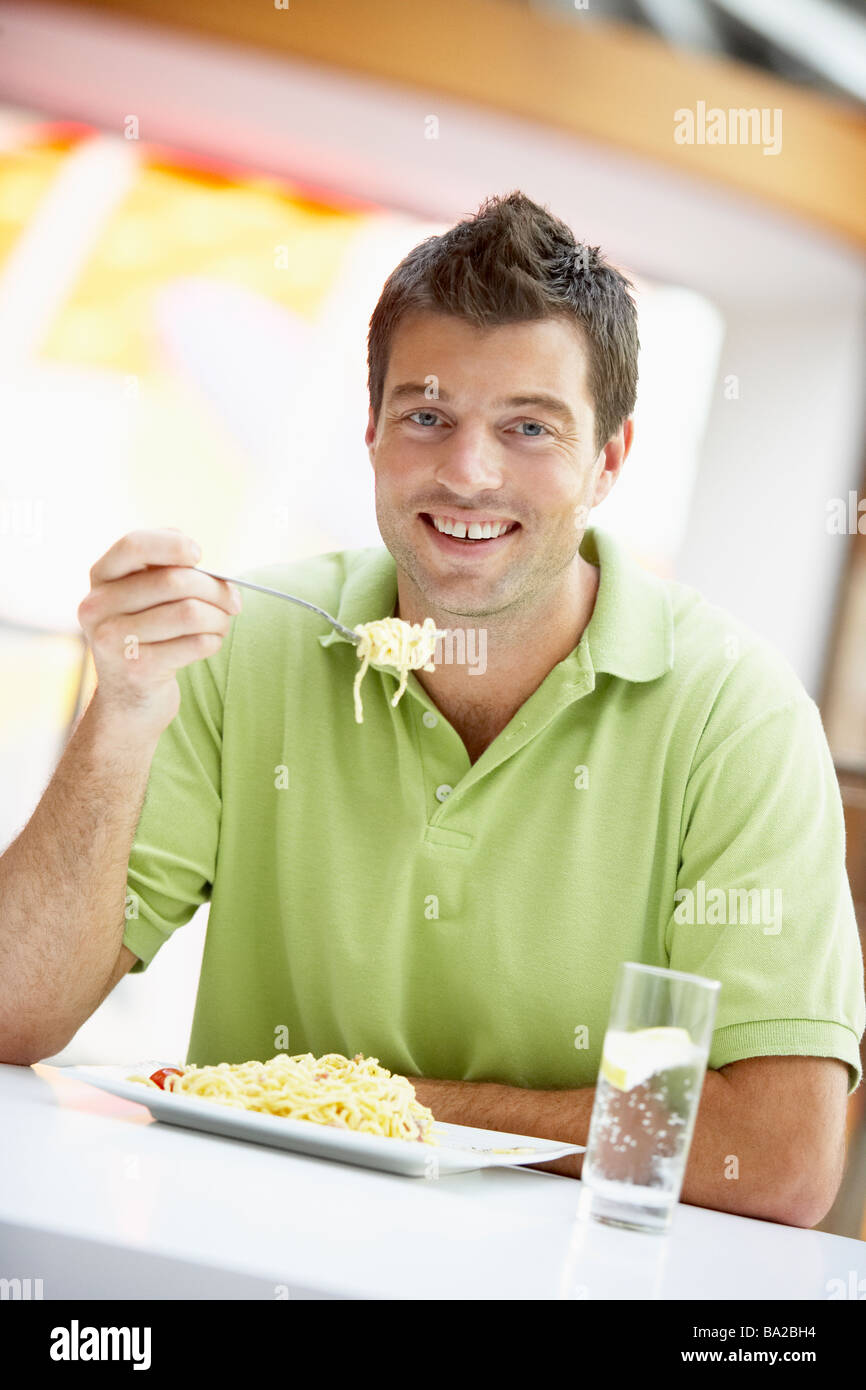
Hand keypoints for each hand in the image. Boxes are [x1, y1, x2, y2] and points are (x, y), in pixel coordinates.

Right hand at [77, 528, 240, 737]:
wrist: (129, 701)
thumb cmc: (149, 638)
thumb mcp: (145, 598)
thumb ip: (166, 570)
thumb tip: (201, 560)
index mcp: (101, 577)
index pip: (134, 545)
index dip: (172, 544)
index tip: (199, 555)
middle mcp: (98, 606)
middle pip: (174, 581)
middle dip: (216, 590)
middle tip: (233, 602)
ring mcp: (113, 639)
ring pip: (190, 613)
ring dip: (219, 618)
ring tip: (221, 624)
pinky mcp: (136, 669)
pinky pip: (196, 643)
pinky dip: (213, 641)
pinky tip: (208, 644)